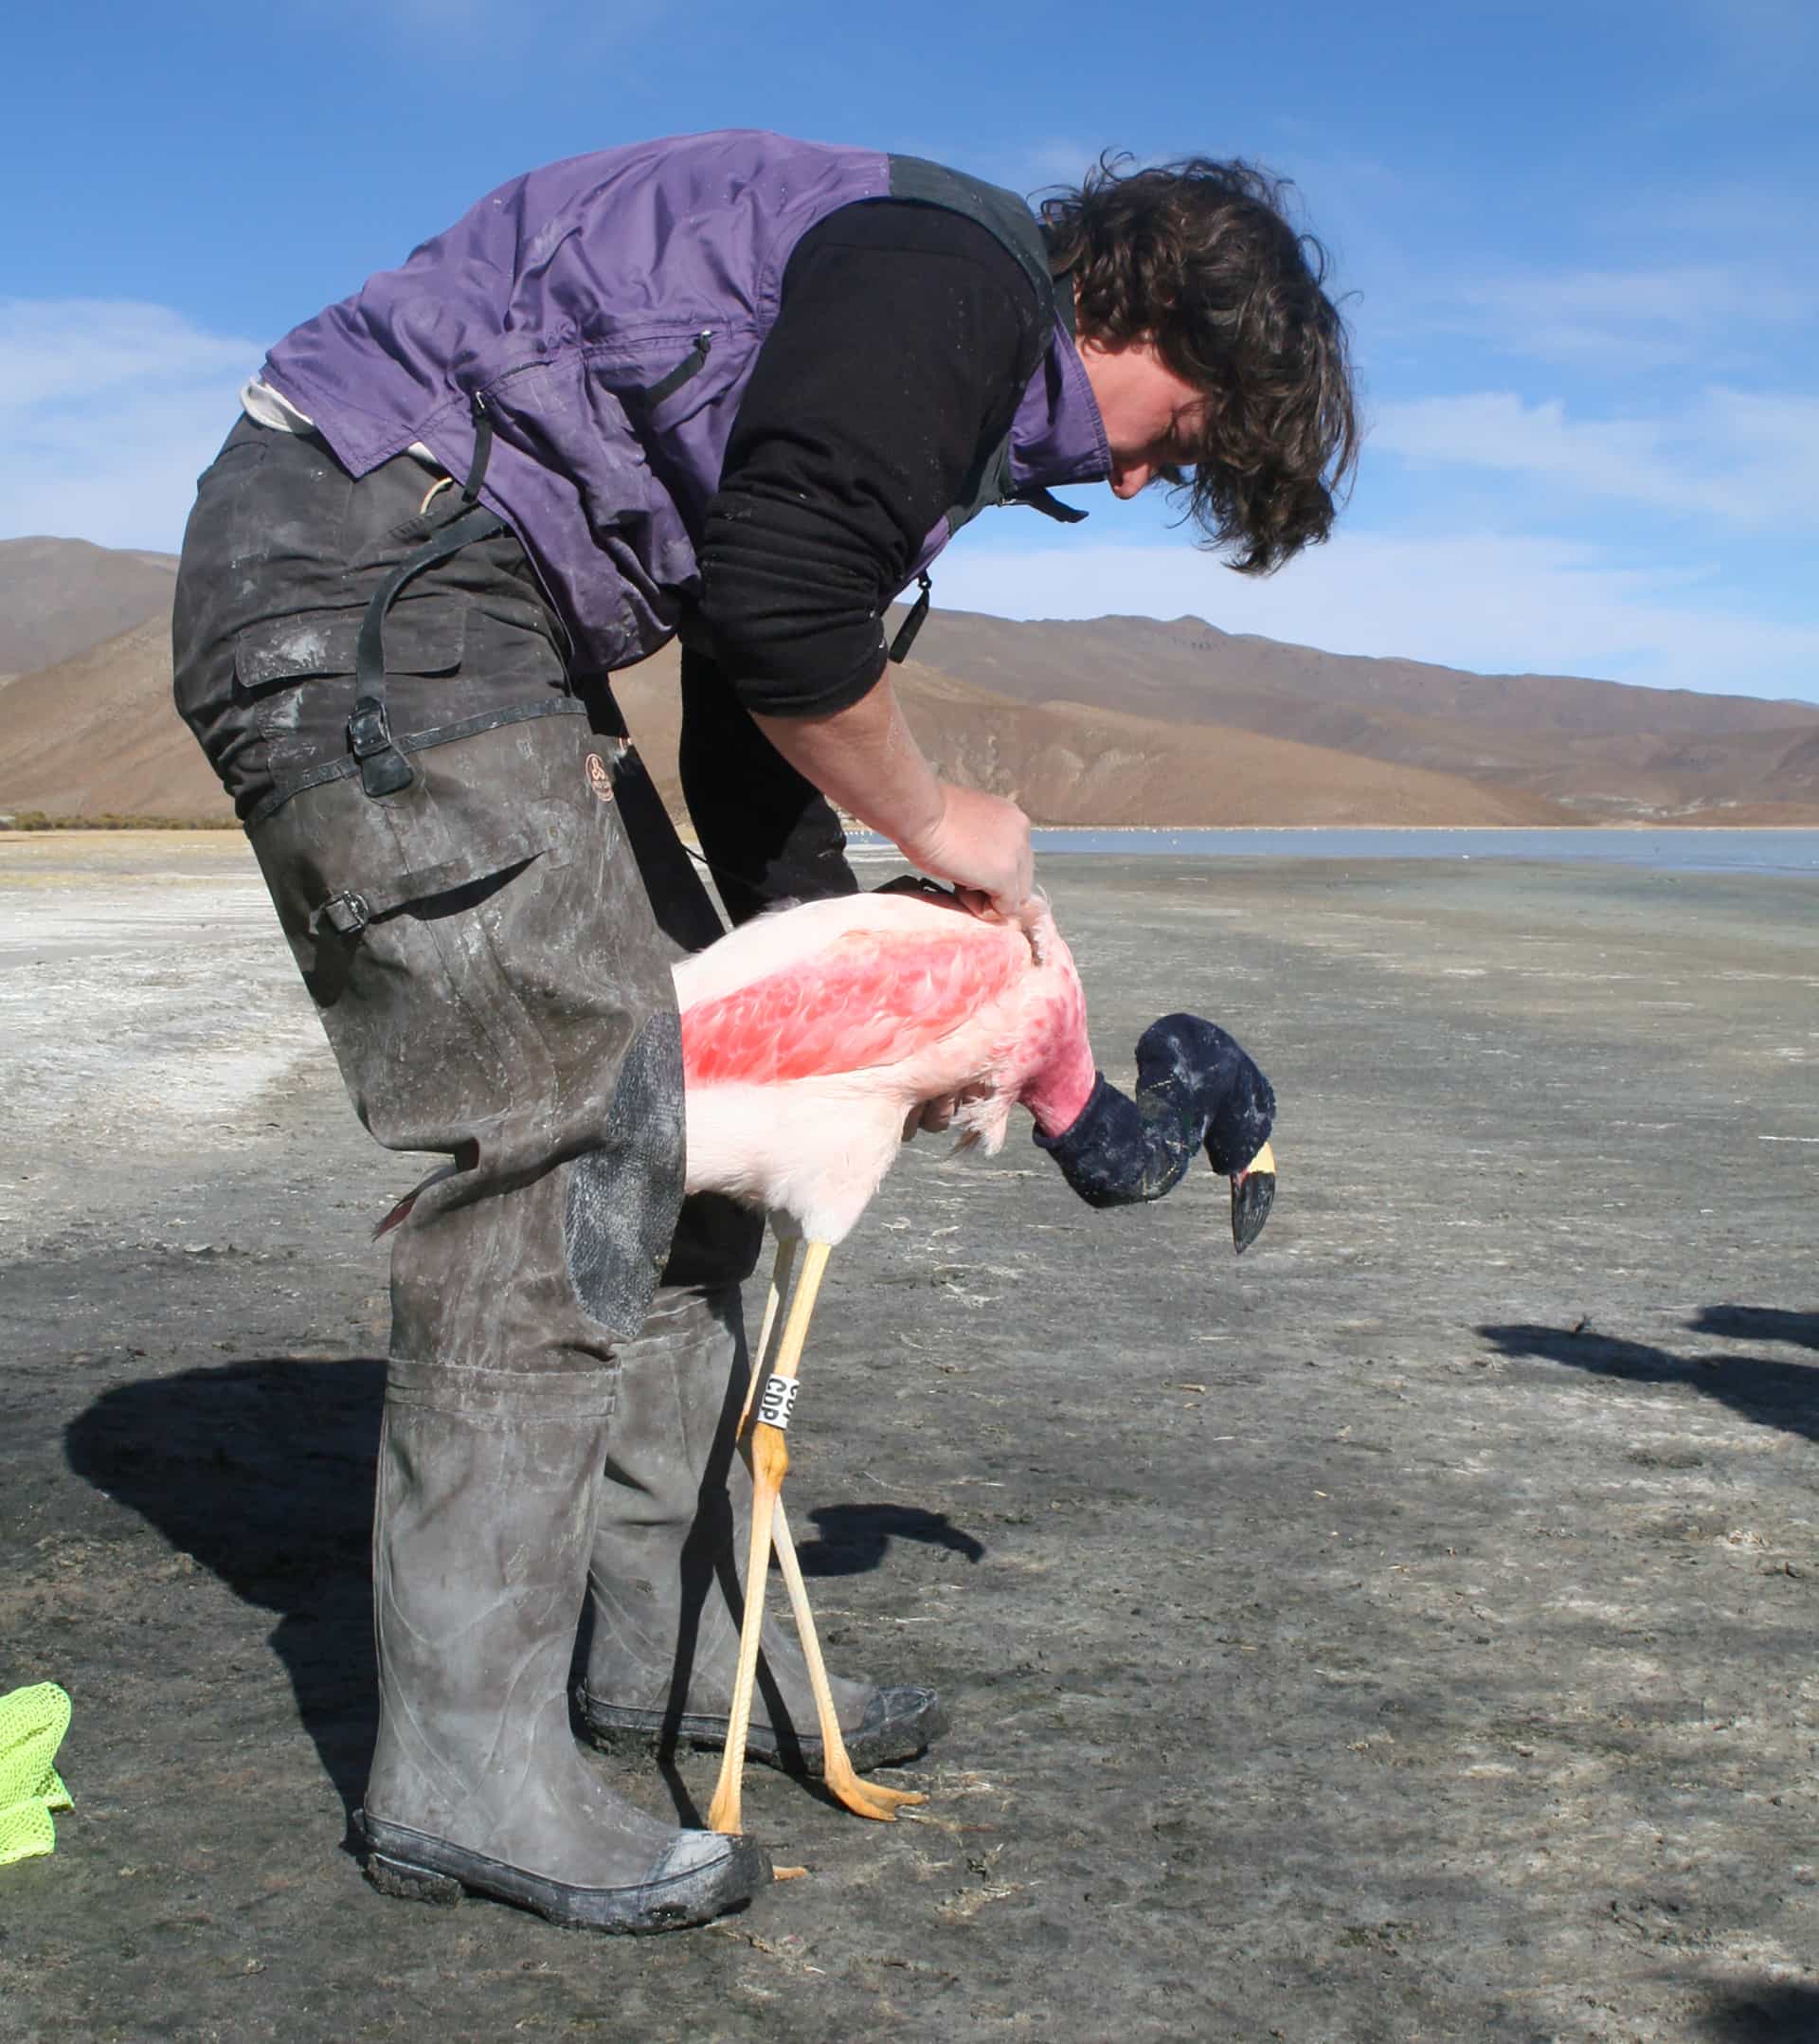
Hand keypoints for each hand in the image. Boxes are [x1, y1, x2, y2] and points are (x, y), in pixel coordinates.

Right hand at [898, 783, 1033, 918]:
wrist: (919, 812)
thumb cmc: (928, 815)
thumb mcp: (966, 824)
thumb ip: (982, 842)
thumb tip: (977, 866)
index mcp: (1012, 818)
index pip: (1016, 858)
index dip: (989, 870)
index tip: (964, 864)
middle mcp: (1022, 833)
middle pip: (1021, 878)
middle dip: (993, 885)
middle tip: (959, 875)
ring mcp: (1016, 854)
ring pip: (1016, 896)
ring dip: (987, 897)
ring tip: (958, 882)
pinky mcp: (1004, 875)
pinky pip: (1004, 908)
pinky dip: (982, 909)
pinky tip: (960, 891)